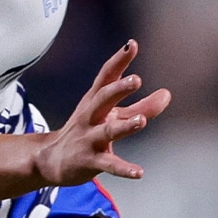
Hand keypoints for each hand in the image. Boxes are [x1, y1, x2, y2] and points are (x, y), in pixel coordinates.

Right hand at [34, 40, 170, 185]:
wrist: (50, 160)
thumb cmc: (87, 132)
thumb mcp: (113, 116)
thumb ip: (142, 106)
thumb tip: (167, 94)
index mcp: (95, 101)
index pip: (106, 77)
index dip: (119, 61)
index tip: (132, 45)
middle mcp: (90, 116)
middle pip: (102, 99)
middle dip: (118, 89)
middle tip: (136, 79)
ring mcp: (89, 139)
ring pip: (107, 131)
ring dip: (124, 125)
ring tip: (141, 120)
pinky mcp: (90, 161)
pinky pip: (109, 165)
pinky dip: (124, 169)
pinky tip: (139, 172)